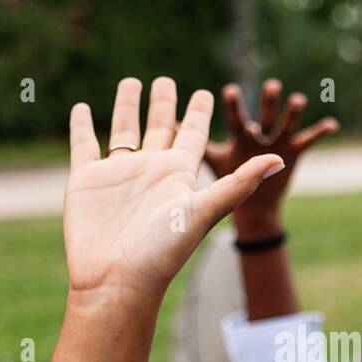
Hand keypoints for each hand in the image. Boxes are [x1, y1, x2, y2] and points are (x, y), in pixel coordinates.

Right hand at [65, 77, 283, 306]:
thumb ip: (239, 184)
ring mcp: (118, 174)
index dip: (199, 113)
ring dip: (127, 107)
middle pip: (160, 127)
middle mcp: (150, 170)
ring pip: (123, 131)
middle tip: (166, 80)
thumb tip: (280, 160)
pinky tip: (80, 107)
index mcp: (179, 174)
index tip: (207, 93)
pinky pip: (84, 144)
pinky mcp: (86, 179)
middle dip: (164, 104)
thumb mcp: (204, 212)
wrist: (118, 281)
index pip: (193, 135)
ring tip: (131, 82)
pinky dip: (82, 125)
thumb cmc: (163, 251)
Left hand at [203, 79, 337, 239]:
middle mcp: (260, 134)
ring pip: (286, 124)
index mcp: (239, 135)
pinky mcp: (294, 151)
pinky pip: (309, 140)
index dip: (233, 105)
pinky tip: (332, 123)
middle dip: (268, 102)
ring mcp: (278, 142)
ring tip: (297, 99)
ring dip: (292, 112)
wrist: (252, 205)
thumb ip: (189, 140)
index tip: (228, 90)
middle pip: (264, 115)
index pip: (235, 119)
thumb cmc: (229, 175)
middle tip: (271, 86)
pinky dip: (321, 131)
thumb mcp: (211, 158)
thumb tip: (164, 123)